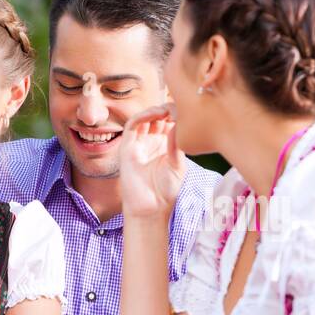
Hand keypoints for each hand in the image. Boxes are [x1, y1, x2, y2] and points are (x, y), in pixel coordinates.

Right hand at [119, 104, 185, 218]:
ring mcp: (139, 142)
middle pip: (158, 116)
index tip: (187, 111)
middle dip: (168, 108)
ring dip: (155, 110)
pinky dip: (142, 116)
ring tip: (166, 110)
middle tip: (178, 107)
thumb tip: (178, 121)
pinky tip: (154, 115)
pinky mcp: (128, 146)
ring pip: (145, 117)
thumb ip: (176, 143)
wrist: (151, 207)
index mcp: (166, 144)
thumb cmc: (166, 190)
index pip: (170, 121)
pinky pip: (132, 125)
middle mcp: (152, 141)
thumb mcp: (178, 164)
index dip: (177, 113)